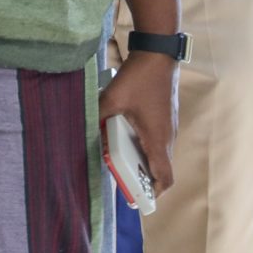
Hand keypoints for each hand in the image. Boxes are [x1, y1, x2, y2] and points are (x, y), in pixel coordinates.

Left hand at [97, 51, 179, 194]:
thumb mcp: (112, 99)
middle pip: (161, 168)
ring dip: (143, 161)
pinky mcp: (166, 117)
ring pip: (159, 153)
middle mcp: (168, 136)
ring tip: (121, 159)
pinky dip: (145, 146)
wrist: (158, 53)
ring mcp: (169, 126)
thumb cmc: (139, 78)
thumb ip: (98, 116)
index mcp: (158, 139)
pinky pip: (158, 139)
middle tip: (123, 180)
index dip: (155, 192)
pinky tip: (126, 136)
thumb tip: (83, 128)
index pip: (165, 177)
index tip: (140, 198)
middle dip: (143, 178)